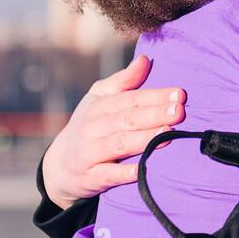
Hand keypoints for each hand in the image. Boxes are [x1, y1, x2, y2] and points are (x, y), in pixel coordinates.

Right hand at [40, 54, 185, 208]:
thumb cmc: (88, 127)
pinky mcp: (89, 178)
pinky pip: (108, 174)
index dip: (155, 96)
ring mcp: (89, 153)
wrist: (58, 166)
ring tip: (169, 133)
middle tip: (179, 111)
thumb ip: (123, 81)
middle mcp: (92, 128)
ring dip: (145, 139)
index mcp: (98, 106)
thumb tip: (145, 59)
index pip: (130, 99)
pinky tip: (142, 169)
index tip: (179, 94)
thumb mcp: (99, 100)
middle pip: (127, 119)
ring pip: (120, 144)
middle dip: (154, 114)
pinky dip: (124, 172)